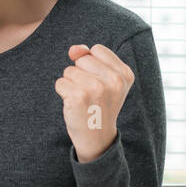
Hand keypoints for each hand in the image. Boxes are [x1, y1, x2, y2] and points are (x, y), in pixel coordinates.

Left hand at [55, 43, 133, 162]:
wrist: (97, 137)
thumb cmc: (99, 104)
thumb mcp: (103, 79)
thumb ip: (88, 57)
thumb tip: (74, 50)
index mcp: (125, 74)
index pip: (97, 50)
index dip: (92, 65)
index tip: (100, 83)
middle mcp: (113, 80)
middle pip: (82, 59)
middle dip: (80, 74)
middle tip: (91, 94)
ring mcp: (96, 88)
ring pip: (69, 71)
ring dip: (71, 84)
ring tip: (83, 100)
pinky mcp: (78, 97)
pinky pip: (60, 83)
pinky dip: (63, 93)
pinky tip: (75, 105)